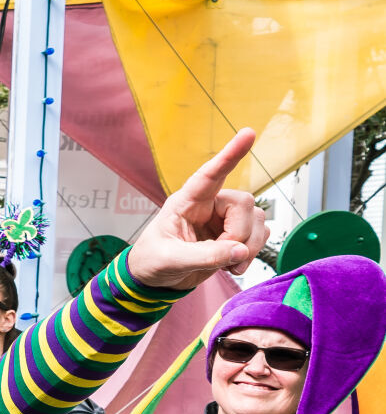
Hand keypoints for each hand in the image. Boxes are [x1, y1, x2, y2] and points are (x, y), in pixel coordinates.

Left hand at [126, 129, 268, 289]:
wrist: (156, 280)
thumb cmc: (152, 261)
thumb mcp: (170, 260)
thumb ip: (204, 256)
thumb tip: (240, 250)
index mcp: (186, 202)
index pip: (209, 174)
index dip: (229, 154)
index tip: (248, 133)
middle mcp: (209, 205)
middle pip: (244, 203)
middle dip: (239, 234)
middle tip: (224, 257)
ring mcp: (224, 220)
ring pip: (258, 219)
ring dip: (249, 247)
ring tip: (228, 265)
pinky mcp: (235, 235)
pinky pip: (260, 234)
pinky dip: (252, 253)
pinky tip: (233, 265)